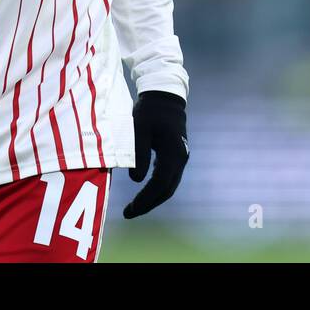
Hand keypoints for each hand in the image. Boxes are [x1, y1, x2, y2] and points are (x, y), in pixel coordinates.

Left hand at [123, 91, 188, 218]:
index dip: (145, 199)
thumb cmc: (150, 111)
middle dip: (148, 204)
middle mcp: (180, 159)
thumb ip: (139, 153)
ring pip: (168, 186)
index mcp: (172, 154)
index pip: (160, 185)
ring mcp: (180, 157)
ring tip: (135, 207)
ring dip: (152, 198)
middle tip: (130, 213)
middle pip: (166, 190)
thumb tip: (135, 180)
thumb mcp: (140, 129)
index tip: (130, 209)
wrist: (165, 95)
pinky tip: (143, 192)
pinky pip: (168, 177)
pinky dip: (156, 188)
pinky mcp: (175, 154)